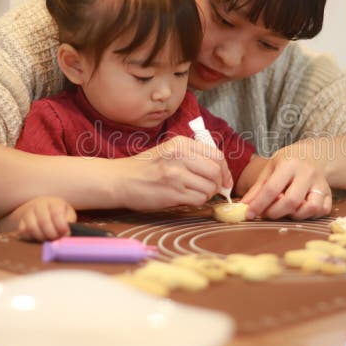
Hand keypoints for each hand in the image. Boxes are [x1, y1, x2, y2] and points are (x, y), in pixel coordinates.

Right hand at [0, 196, 76, 240]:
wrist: (41, 208)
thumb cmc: (59, 213)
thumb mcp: (68, 214)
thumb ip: (69, 221)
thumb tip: (67, 232)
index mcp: (54, 202)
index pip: (56, 212)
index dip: (61, 226)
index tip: (66, 233)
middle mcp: (39, 205)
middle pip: (43, 221)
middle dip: (52, 234)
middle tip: (57, 238)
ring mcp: (28, 213)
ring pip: (32, 228)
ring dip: (42, 237)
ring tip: (49, 239)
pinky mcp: (21, 222)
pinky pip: (23, 232)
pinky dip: (31, 237)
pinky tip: (39, 237)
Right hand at [112, 136, 232, 209]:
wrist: (121, 180)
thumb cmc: (146, 167)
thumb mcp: (169, 150)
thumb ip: (193, 155)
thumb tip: (220, 169)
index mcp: (181, 143)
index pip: (217, 155)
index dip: (225, 170)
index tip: (224, 179)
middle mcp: (180, 156)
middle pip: (216, 171)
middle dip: (219, 183)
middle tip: (212, 189)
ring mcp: (176, 175)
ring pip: (210, 187)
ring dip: (207, 194)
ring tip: (195, 193)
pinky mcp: (172, 193)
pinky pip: (199, 200)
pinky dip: (198, 201)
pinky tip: (187, 198)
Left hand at [240, 143, 331, 219]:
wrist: (313, 155)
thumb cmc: (288, 162)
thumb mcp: (270, 168)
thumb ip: (258, 188)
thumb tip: (244, 207)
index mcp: (290, 164)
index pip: (272, 188)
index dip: (259, 204)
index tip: (249, 214)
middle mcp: (308, 173)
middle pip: (291, 201)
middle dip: (275, 212)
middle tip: (266, 214)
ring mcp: (321, 184)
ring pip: (310, 208)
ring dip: (294, 215)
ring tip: (285, 210)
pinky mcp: (330, 194)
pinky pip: (321, 211)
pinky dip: (309, 216)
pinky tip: (300, 210)